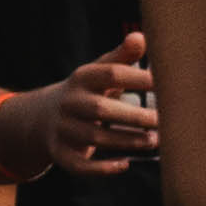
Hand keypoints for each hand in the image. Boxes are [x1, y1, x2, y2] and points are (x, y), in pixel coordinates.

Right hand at [23, 33, 157, 178]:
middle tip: (164, 120)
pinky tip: (124, 165)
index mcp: (82, 78)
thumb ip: (121, 58)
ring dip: (126, 141)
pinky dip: (100, 168)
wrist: (41, 116)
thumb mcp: (98, 71)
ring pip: (94, 137)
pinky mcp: (59, 153)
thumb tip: (141, 37)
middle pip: (100, 109)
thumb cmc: (86, 92)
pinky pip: (78, 165)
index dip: (138, 78)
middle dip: (134, 116)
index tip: (165, 83)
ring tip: (154, 141)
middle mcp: (69, 102)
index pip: (110, 74)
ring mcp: (62, 129)